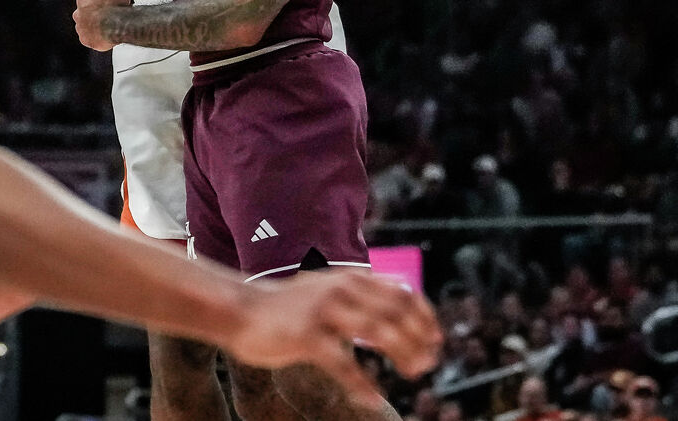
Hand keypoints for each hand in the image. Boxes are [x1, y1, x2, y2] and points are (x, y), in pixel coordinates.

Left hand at [72, 0, 130, 51]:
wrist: (117, 25)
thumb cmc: (114, 5)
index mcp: (82, 2)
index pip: (89, 2)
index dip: (100, 4)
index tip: (109, 5)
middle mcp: (78, 15)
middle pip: (87, 15)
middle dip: (96, 16)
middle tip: (110, 17)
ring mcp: (81, 29)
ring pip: (88, 27)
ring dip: (96, 27)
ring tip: (109, 27)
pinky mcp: (86, 40)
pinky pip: (90, 39)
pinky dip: (96, 39)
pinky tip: (106, 36)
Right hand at [222, 271, 442, 404]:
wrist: (241, 309)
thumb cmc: (287, 307)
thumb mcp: (328, 290)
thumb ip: (358, 295)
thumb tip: (397, 305)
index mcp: (350, 278)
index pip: (401, 292)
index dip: (424, 316)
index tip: (436, 338)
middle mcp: (341, 289)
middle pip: (395, 312)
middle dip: (418, 338)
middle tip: (427, 364)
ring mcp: (324, 311)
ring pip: (378, 332)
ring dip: (402, 354)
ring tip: (413, 374)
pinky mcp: (306, 336)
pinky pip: (343, 363)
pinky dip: (362, 384)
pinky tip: (372, 399)